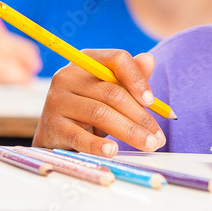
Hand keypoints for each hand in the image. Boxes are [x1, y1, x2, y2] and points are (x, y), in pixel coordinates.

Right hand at [32, 50, 165, 155]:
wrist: (56, 135)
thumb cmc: (88, 110)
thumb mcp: (110, 92)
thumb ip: (129, 76)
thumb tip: (149, 59)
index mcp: (86, 61)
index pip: (116, 59)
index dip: (137, 79)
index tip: (152, 102)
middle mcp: (68, 76)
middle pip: (112, 92)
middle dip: (140, 116)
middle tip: (158, 137)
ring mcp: (58, 100)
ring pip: (100, 113)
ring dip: (129, 132)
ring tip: (148, 145)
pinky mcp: (52, 126)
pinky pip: (79, 136)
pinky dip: (98, 145)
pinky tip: (113, 151)